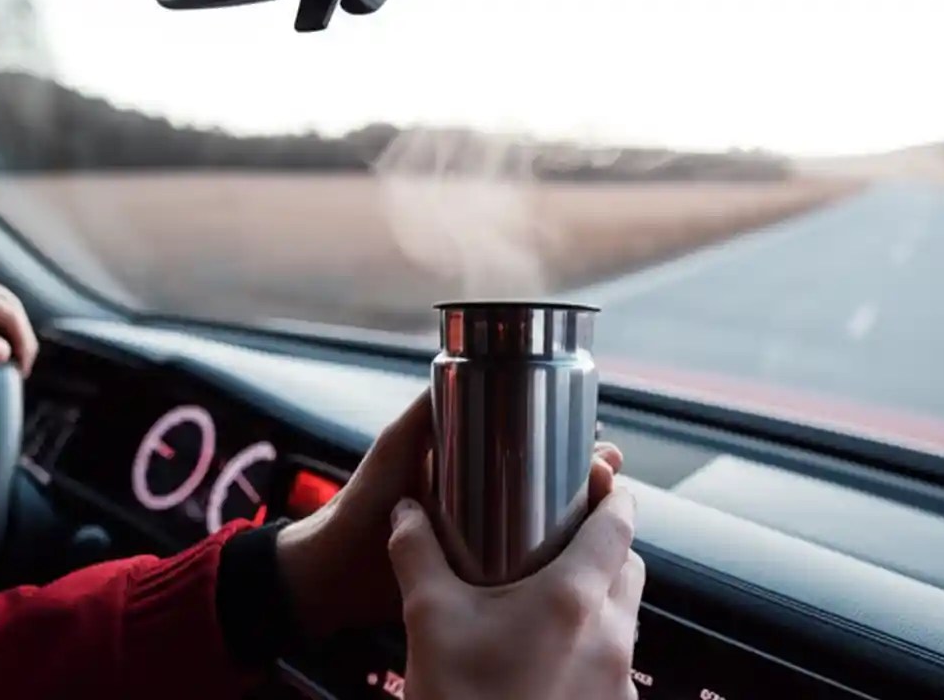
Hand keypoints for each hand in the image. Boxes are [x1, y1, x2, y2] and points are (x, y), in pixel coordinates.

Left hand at [275, 390, 623, 638]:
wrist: (334, 573)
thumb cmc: (362, 504)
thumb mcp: (397, 446)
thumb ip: (424, 411)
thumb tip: (460, 357)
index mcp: (472, 469)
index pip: (534, 451)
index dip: (571, 447)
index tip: (598, 443)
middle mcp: (486, 506)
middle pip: (552, 489)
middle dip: (588, 481)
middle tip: (610, 475)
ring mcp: (486, 547)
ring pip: (550, 531)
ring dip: (583, 522)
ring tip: (609, 511)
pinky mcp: (480, 584)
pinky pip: (528, 573)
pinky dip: (560, 566)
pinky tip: (584, 564)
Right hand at [390, 488, 643, 699]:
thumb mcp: (428, 620)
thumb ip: (418, 554)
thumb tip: (407, 511)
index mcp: (573, 599)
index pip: (619, 524)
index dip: (612, 493)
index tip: (597, 478)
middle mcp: (610, 635)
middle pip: (629, 566)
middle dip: (606, 544)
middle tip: (567, 533)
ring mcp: (618, 680)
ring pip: (625, 616)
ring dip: (600, 595)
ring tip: (553, 593)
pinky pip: (615, 662)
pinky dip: (594, 644)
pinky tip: (550, 652)